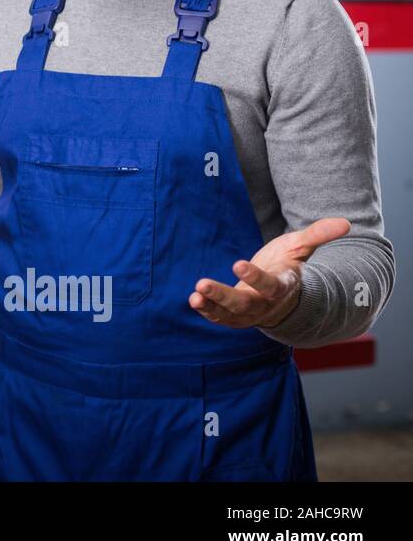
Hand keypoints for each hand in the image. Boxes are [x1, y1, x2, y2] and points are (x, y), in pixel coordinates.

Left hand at [189, 217, 350, 328]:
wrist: (283, 295)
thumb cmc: (290, 266)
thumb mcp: (301, 248)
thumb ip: (319, 235)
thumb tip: (346, 222)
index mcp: (283, 286)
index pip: (270, 285)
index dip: (255, 277)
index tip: (238, 263)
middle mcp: (266, 303)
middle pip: (245, 304)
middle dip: (224, 296)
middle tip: (202, 283)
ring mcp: (250, 312)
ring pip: (230, 314)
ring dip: (212, 305)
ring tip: (195, 294)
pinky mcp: (235, 316)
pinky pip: (221, 318)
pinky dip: (208, 311)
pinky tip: (194, 300)